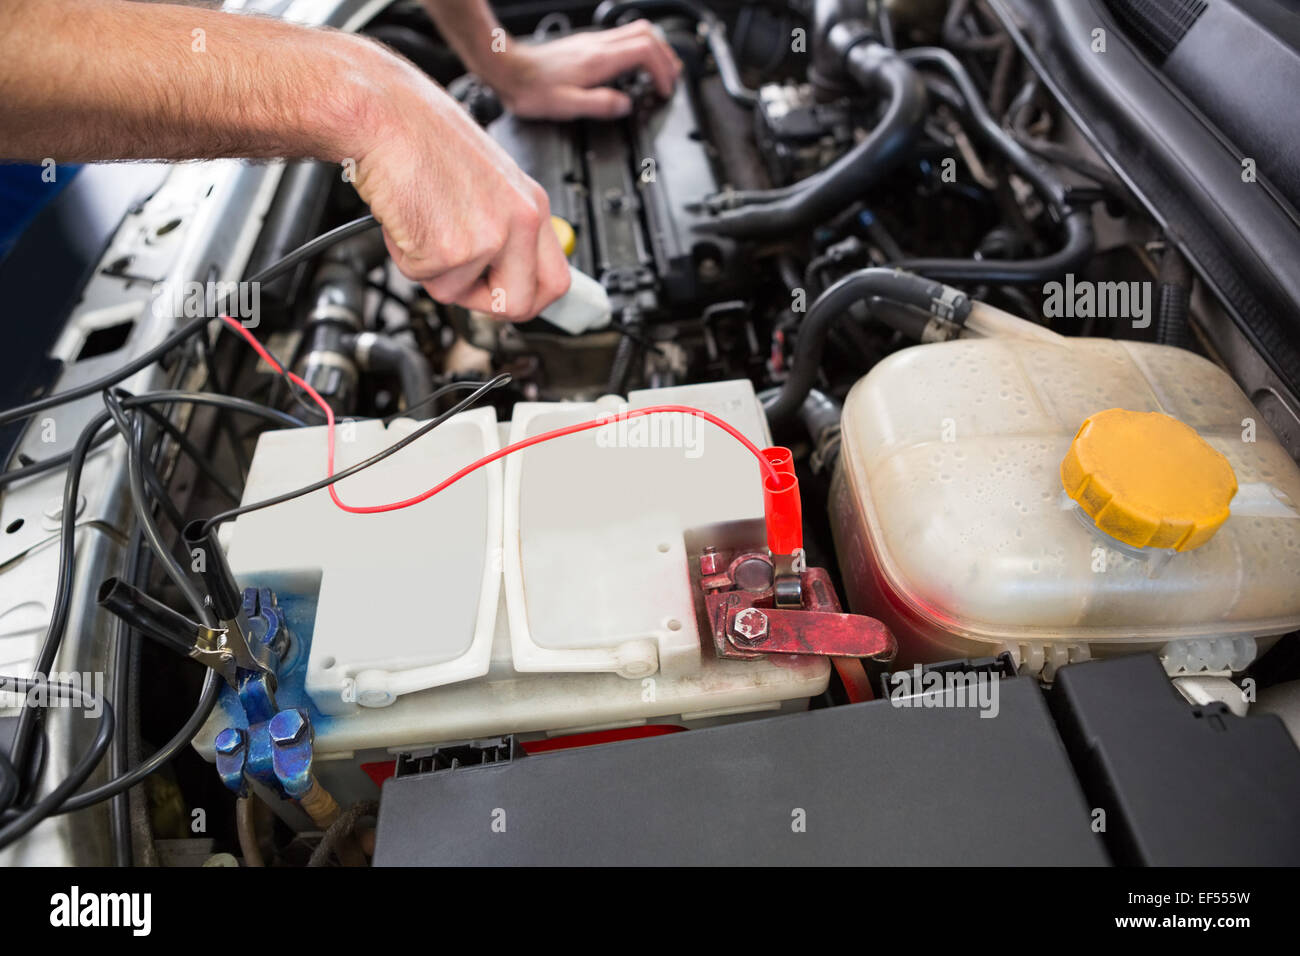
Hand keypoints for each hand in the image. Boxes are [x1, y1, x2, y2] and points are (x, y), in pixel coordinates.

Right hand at [343, 51, 569, 319]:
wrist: (383, 114)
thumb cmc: (423, 136)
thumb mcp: (490, 181)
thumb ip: (505, 226)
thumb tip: (505, 271)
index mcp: (532, 205)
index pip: (555, 281)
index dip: (527, 297)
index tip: (506, 296)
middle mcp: (520, 222)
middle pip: (519, 304)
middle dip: (481, 301)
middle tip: (455, 275)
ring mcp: (488, 238)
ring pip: (458, 294)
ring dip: (431, 269)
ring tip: (423, 221)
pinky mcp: (448, 250)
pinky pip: (423, 278)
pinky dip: (404, 255)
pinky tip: (406, 215)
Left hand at [488, 21, 682, 119]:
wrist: (507, 70)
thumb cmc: (532, 90)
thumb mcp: (568, 106)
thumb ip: (601, 104)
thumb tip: (625, 105)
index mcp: (599, 60)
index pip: (646, 51)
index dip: (662, 70)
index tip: (663, 89)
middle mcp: (598, 45)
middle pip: (647, 34)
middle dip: (666, 56)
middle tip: (670, 78)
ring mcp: (592, 42)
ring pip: (636, 31)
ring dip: (654, 49)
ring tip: (660, 70)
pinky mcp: (585, 45)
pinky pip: (621, 38)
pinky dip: (638, 50)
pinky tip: (633, 66)